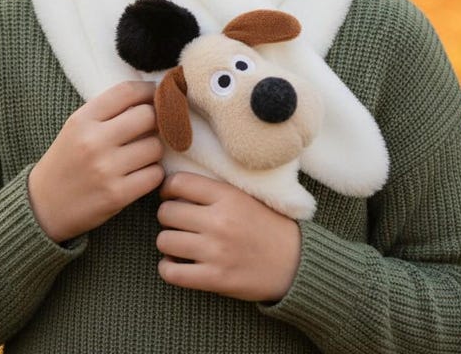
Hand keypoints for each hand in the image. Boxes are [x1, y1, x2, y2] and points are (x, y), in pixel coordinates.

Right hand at [28, 81, 164, 242]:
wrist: (43, 206)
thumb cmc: (67, 161)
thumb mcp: (76, 127)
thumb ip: (107, 111)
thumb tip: (150, 97)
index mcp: (82, 119)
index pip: (127, 91)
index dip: (149, 90)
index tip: (157, 94)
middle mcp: (93, 141)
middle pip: (148, 115)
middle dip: (156, 121)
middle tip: (152, 129)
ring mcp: (106, 169)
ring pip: (156, 147)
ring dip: (155, 150)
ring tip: (142, 155)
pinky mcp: (117, 195)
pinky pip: (155, 175)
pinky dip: (153, 174)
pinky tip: (140, 174)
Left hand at [156, 172, 300, 301]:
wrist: (296, 263)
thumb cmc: (266, 226)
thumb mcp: (243, 196)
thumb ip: (212, 190)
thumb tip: (172, 186)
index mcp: (227, 196)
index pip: (178, 182)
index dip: (167, 189)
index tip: (171, 196)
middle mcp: (219, 221)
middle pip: (166, 213)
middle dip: (167, 217)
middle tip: (177, 222)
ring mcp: (216, 251)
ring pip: (164, 241)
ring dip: (167, 242)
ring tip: (179, 243)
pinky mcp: (215, 279)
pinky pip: (172, 273)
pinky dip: (167, 268)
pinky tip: (176, 264)